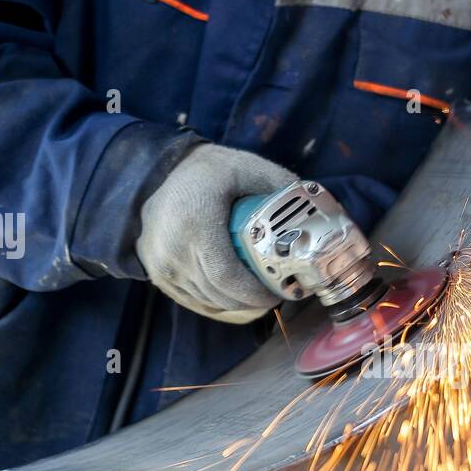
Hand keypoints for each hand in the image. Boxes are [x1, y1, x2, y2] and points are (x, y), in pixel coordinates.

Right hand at [136, 143, 296, 322]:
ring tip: (259, 295)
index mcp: (196, 223)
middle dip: (253, 301)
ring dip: (237, 304)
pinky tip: (237, 297)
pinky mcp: (158, 274)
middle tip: (276, 295)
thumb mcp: (245, 166)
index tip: (278, 293)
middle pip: (220, 294)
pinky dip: (218, 304)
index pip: (227, 276)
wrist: (159, 173)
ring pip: (208, 301)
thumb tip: (311, 209)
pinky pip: (194, 301)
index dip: (254, 293)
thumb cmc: (208, 171)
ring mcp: (162, 265)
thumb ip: (277, 184)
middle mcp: (173, 249)